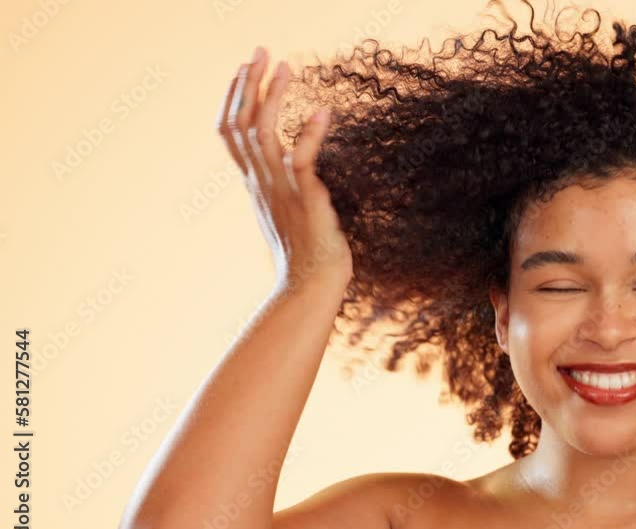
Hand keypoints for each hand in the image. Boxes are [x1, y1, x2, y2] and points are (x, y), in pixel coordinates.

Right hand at [216, 46, 353, 292]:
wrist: (309, 288)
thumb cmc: (305, 253)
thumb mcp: (288, 210)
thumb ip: (285, 183)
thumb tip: (293, 161)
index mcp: (255, 183)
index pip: (231, 132)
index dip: (234, 98)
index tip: (243, 69)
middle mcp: (261, 183)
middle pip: (241, 124)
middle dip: (248, 84)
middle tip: (259, 51)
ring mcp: (280, 191)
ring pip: (263, 134)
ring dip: (273, 97)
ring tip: (285, 66)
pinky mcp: (306, 200)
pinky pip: (302, 161)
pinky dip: (310, 135)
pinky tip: (322, 111)